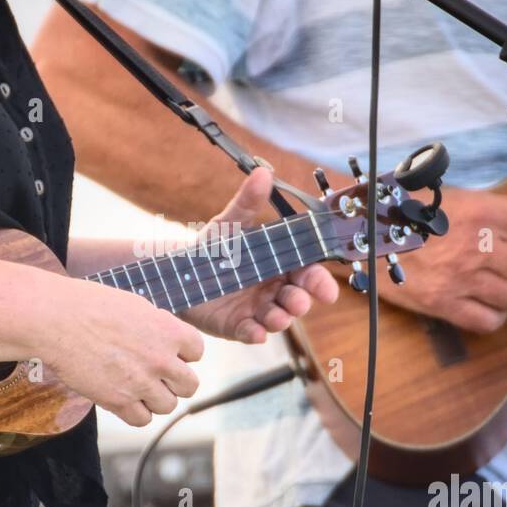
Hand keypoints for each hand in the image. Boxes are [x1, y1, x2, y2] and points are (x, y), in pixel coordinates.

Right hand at [42, 276, 204, 426]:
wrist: (56, 320)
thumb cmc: (90, 306)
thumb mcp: (135, 306)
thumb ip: (157, 326)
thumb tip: (168, 340)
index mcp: (169, 331)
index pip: (197, 352)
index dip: (182, 354)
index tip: (167, 352)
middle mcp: (161, 359)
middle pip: (189, 385)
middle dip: (175, 381)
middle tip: (157, 376)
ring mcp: (141, 383)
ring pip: (168, 405)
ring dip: (156, 399)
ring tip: (137, 387)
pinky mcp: (118, 401)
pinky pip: (142, 419)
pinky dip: (136, 412)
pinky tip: (124, 398)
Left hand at [180, 167, 338, 342]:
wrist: (180, 270)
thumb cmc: (213, 247)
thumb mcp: (230, 224)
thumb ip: (247, 202)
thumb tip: (263, 172)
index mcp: (279, 265)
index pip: (307, 274)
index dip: (319, 282)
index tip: (327, 290)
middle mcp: (273, 289)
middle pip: (297, 298)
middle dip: (301, 301)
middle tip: (298, 300)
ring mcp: (257, 309)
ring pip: (278, 318)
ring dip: (281, 319)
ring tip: (278, 316)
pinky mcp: (238, 325)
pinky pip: (251, 332)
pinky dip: (255, 334)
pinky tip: (257, 333)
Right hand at [383, 187, 506, 332]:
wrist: (362, 233)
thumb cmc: (412, 214)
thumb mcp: (460, 199)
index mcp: (481, 212)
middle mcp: (475, 244)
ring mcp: (460, 277)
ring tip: (495, 285)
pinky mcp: (443, 303)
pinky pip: (488, 321)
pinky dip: (492, 316)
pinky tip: (482, 304)